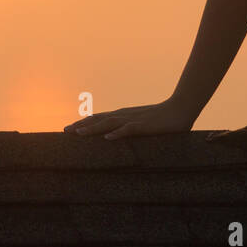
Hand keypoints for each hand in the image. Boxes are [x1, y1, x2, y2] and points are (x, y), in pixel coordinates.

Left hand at [63, 98, 197, 139]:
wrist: (182, 108)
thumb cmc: (164, 119)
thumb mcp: (144, 126)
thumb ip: (133, 132)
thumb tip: (122, 139)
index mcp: (124, 116)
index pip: (100, 119)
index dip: (85, 123)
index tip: (70, 128)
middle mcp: (125, 116)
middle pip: (99, 120)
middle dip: (82, 125)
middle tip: (65, 131)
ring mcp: (134, 120)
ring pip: (109, 124)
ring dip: (93, 128)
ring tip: (78, 133)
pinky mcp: (145, 125)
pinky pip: (129, 130)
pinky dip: (118, 133)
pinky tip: (108, 138)